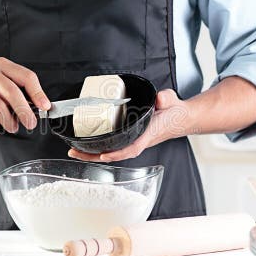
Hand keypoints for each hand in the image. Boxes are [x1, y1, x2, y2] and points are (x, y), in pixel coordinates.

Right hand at [0, 57, 50, 132]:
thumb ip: (12, 85)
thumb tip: (33, 105)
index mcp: (1, 65)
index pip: (26, 77)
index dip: (38, 93)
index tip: (44, 106)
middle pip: (13, 93)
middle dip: (25, 112)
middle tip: (31, 123)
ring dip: (8, 121)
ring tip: (12, 126)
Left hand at [68, 89, 189, 161]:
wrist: (181, 118)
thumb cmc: (174, 112)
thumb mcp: (171, 101)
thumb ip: (165, 99)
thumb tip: (160, 99)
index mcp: (148, 134)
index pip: (132, 148)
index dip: (118, 153)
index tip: (104, 155)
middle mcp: (139, 141)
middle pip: (114, 154)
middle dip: (93, 156)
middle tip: (74, 151)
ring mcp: (134, 141)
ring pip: (111, 152)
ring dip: (92, 153)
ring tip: (74, 150)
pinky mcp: (130, 138)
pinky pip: (112, 146)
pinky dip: (98, 147)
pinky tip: (86, 145)